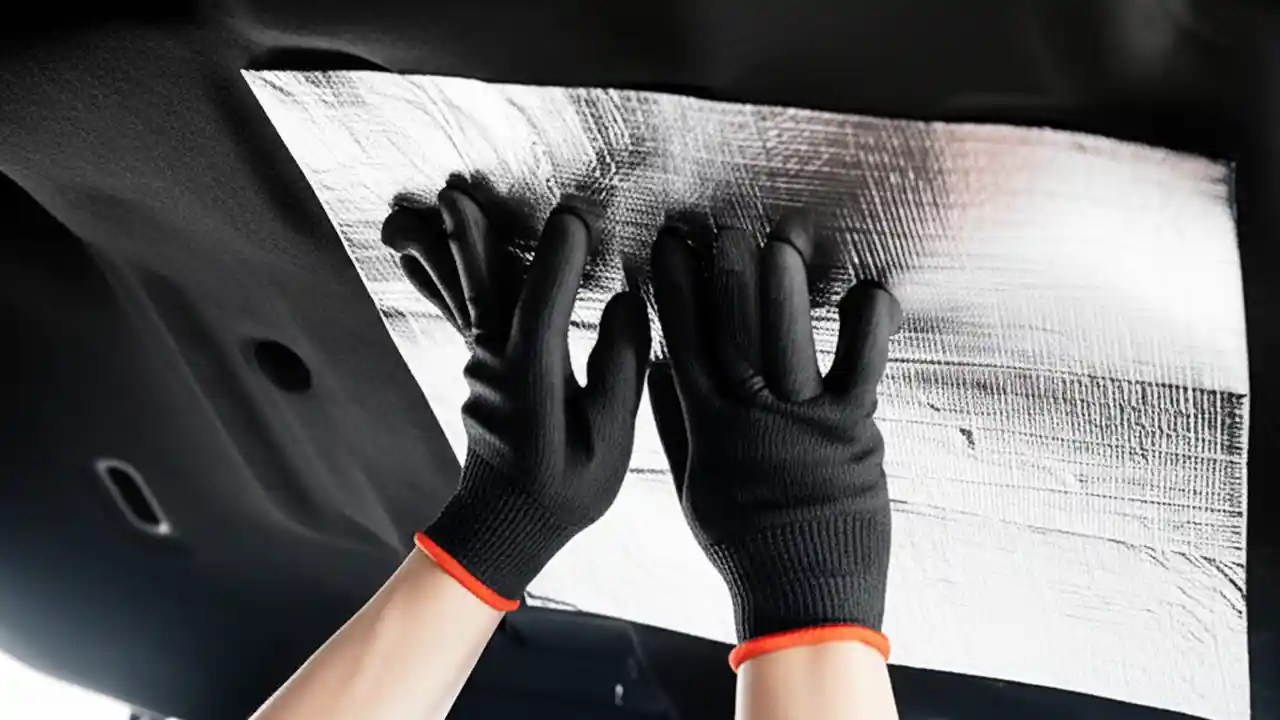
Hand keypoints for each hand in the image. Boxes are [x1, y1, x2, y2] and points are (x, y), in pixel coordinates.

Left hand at [382, 187, 650, 607]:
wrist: (507, 526)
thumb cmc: (565, 489)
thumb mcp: (609, 441)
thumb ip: (620, 368)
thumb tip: (627, 301)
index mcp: (534, 378)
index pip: (544, 303)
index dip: (558, 256)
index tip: (575, 213)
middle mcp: (498, 363)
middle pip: (484, 287)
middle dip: (473, 239)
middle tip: (456, 194)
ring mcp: (481, 364)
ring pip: (463, 293)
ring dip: (447, 247)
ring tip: (427, 207)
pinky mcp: (478, 367)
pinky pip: (454, 310)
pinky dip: (437, 275)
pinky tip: (415, 250)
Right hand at [647, 214, 900, 667]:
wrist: (803, 598)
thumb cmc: (747, 544)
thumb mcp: (694, 485)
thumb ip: (676, 423)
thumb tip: (659, 365)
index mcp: (708, 426)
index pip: (682, 342)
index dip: (674, 289)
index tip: (670, 245)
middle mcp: (751, 416)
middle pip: (732, 330)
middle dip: (727, 271)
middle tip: (726, 226)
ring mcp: (803, 423)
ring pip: (787, 340)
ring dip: (784, 285)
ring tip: (782, 237)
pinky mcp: (854, 433)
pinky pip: (864, 368)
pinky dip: (869, 327)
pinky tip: (869, 288)